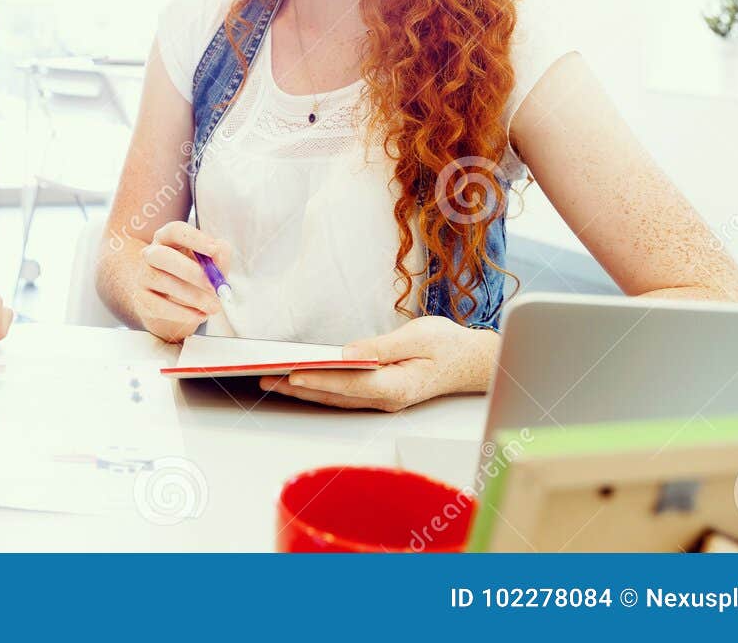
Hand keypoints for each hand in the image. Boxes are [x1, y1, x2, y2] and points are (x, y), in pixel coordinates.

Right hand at [127, 221, 233, 343]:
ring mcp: (143, 276)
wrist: (175, 304)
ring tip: (212, 306)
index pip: (175, 230)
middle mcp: (151, 253)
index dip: (194, 238)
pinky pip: (157, 306)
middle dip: (190, 271)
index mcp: (168, 238)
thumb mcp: (211, 264)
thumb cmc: (195, 278)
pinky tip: (198, 316)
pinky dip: (181, 313)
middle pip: (162, 255)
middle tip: (213, 286)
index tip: (214, 250)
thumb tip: (219, 251)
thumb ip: (219, 255)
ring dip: (191, 296)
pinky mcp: (141, 299)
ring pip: (160, 281)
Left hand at [259, 316, 498, 411]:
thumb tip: (351, 352)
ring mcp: (382, 399)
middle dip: (297, 388)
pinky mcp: (379, 393)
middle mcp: (386, 398)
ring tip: (272, 381)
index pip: (348, 384)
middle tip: (265, 379)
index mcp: (396, 385)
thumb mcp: (418, 337)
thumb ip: (383, 347)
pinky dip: (318, 388)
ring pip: (335, 397)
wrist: (472, 362)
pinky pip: (343, 394)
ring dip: (303, 390)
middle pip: (334, 395)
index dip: (318, 379)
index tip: (291, 374)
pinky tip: (300, 382)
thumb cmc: (448, 346)